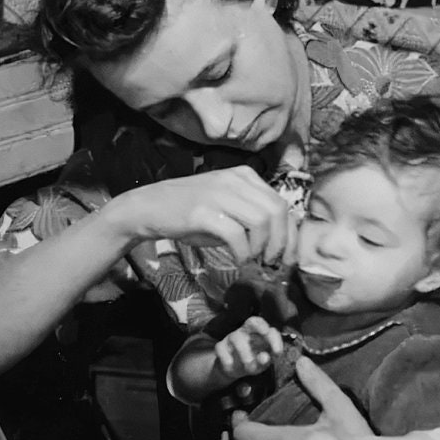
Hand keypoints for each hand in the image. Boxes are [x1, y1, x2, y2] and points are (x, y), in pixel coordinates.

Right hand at [108, 168, 296, 271]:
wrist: (149, 208)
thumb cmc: (190, 213)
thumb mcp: (226, 207)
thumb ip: (251, 217)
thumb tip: (279, 245)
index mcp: (245, 176)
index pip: (281, 204)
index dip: (290, 235)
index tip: (288, 258)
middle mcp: (235, 180)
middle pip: (277, 211)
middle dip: (281, 243)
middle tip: (272, 263)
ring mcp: (219, 194)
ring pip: (261, 221)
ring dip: (263, 247)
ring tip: (255, 261)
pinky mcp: (203, 212)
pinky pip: (236, 234)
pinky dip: (243, 252)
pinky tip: (239, 261)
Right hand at [212, 320, 285, 381]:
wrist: (232, 369)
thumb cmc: (251, 362)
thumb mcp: (261, 364)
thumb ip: (264, 361)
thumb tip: (264, 357)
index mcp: (260, 336)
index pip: (269, 330)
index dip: (274, 339)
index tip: (277, 353)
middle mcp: (246, 332)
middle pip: (252, 321)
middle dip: (259, 325)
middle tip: (265, 332)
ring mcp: (232, 338)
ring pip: (236, 338)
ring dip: (244, 353)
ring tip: (248, 366)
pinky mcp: (220, 346)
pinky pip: (221, 349)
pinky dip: (227, 360)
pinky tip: (231, 368)